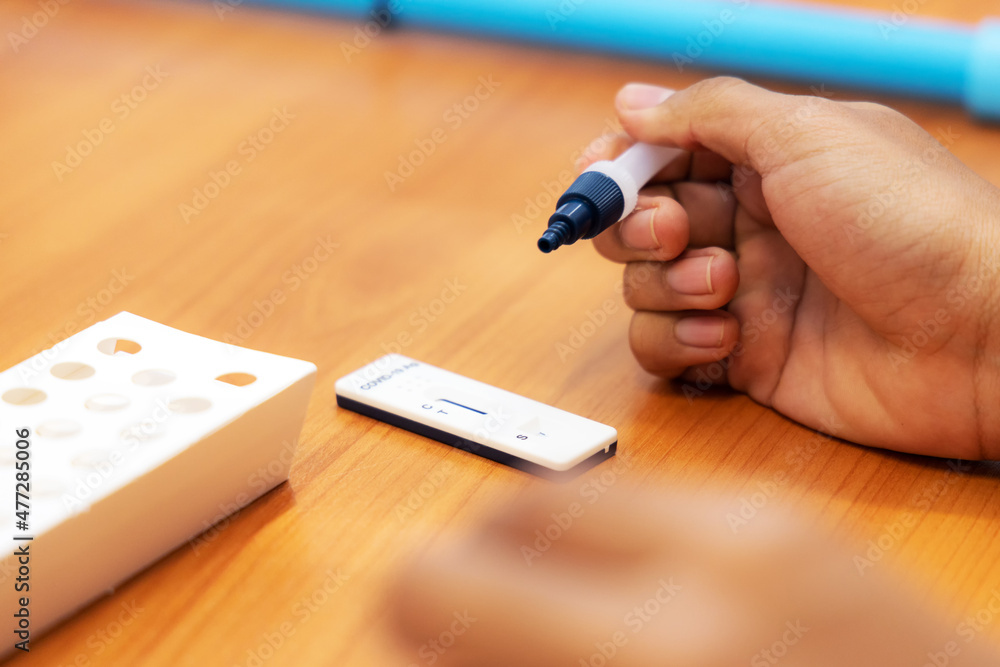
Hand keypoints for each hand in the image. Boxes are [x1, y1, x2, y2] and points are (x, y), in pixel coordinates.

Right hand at [387, 486, 999, 665]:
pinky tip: (621, 589)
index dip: (406, 603)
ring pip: (588, 493)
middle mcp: (711, 570)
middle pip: (517, 511)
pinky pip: (659, 504)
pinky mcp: (801, 527)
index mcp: (655, 653)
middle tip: (458, 604)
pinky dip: (612, 536)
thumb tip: (441, 639)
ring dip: (537, 538)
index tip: (398, 618)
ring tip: (538, 594)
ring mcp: (767, 534)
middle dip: (467, 561)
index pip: (448, 585)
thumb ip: (532, 646)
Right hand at [588, 78, 999, 458]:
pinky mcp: (744, 358)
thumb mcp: (808, 136)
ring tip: (726, 287)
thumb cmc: (909, 222)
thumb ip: (710, 113)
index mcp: (766, 160)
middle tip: (674, 233)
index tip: (599, 176)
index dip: (621, 165)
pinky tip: (725, 338)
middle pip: (642, 221)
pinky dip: (676, 341)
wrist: (981, 338)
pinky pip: (666, 347)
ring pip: (644, 286)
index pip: (663, 155)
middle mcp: (749, 224)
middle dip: (639, 226)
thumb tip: (631, 104)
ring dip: (664, 285)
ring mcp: (745, 294)